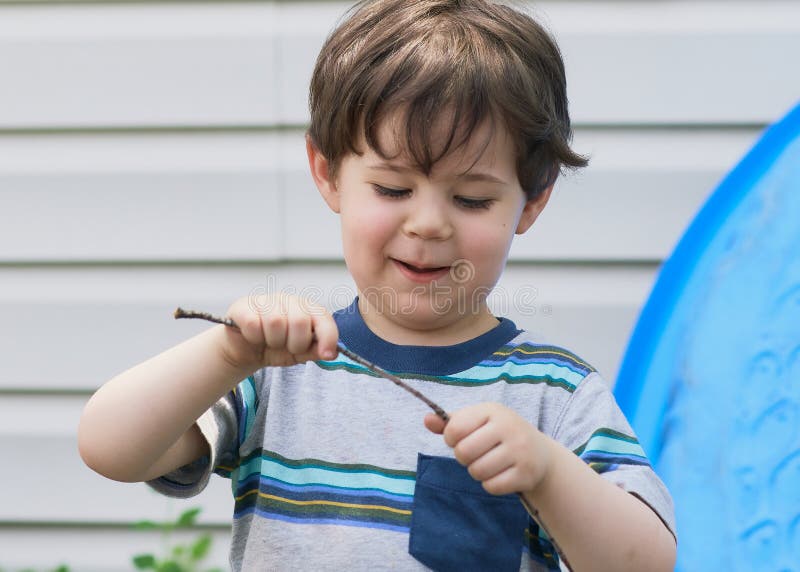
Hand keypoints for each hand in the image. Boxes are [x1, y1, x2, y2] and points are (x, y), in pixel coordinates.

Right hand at [220, 293, 338, 369]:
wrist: (245, 351)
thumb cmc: (275, 349)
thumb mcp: (298, 354)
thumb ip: (315, 351)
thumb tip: (333, 353)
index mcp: (307, 310)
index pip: (323, 318)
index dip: (328, 336)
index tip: (326, 354)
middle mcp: (289, 301)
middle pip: (300, 320)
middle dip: (295, 343)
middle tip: (286, 347)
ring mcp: (266, 300)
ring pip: (275, 322)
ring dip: (273, 341)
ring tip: (269, 342)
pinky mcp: (244, 306)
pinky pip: (254, 324)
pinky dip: (254, 337)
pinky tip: (254, 337)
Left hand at [425, 402, 552, 495]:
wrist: (539, 453)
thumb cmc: (498, 434)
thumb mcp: (477, 422)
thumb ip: (450, 423)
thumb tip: (426, 420)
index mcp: (492, 410)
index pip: (454, 429)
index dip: (452, 439)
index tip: (463, 439)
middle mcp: (508, 427)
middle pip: (463, 453)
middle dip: (464, 458)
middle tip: (476, 454)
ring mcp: (520, 450)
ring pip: (477, 471)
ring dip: (477, 472)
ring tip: (489, 463)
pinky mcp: (526, 474)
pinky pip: (492, 486)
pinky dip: (491, 484)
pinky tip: (502, 474)